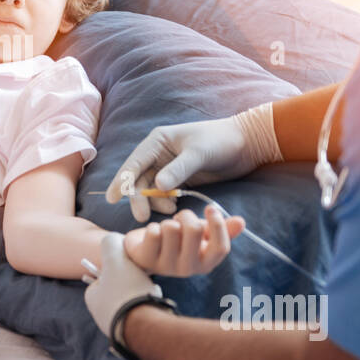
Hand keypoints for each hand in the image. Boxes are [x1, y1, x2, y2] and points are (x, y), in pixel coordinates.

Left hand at [82, 232, 161, 339]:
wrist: (144, 326)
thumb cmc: (126, 291)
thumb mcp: (115, 258)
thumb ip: (111, 243)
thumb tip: (114, 239)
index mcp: (93, 298)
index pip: (103, 276)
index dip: (119, 268)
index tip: (130, 268)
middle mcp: (101, 315)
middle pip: (122, 289)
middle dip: (135, 283)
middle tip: (142, 282)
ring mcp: (118, 327)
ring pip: (134, 302)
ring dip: (145, 294)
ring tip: (150, 294)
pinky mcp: (134, 336)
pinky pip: (144, 316)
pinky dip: (151, 308)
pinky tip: (155, 307)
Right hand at [105, 104, 280, 221]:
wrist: (246, 144)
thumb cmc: (221, 141)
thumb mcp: (199, 153)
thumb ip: (179, 170)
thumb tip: (158, 186)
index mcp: (158, 141)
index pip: (134, 163)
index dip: (122, 181)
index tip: (113, 198)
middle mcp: (158, 154)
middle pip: (139, 179)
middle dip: (139, 198)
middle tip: (142, 217)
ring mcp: (168, 168)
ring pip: (151, 189)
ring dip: (155, 202)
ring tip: (171, 209)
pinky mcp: (179, 179)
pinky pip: (164, 194)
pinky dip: (165, 202)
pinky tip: (174, 208)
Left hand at [122, 204, 245, 276]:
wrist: (145, 252)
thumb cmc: (177, 241)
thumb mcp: (201, 235)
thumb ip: (221, 229)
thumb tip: (241, 222)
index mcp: (206, 263)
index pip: (221, 248)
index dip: (218, 225)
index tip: (210, 208)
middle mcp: (188, 269)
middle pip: (194, 230)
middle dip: (186, 216)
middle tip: (180, 219)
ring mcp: (167, 267)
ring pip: (171, 228)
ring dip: (168, 222)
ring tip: (166, 229)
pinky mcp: (147, 260)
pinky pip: (153, 233)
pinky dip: (152, 227)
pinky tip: (152, 235)